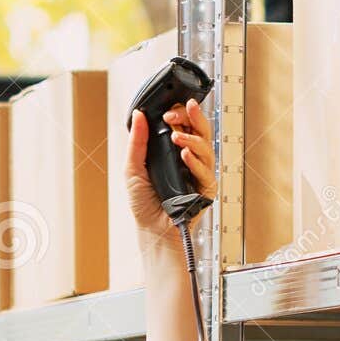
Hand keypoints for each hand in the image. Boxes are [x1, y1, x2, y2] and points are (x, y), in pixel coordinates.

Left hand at [126, 98, 215, 244]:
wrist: (151, 228)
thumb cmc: (144, 202)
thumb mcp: (133, 168)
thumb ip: (137, 142)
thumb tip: (138, 115)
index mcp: (175, 151)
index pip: (184, 125)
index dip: (180, 115)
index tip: (168, 112)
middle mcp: (190, 159)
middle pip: (200, 131)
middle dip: (192, 118)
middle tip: (179, 113)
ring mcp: (200, 173)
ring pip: (206, 148)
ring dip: (192, 139)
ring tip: (178, 137)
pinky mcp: (206, 189)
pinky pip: (206, 171)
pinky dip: (195, 162)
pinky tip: (185, 156)